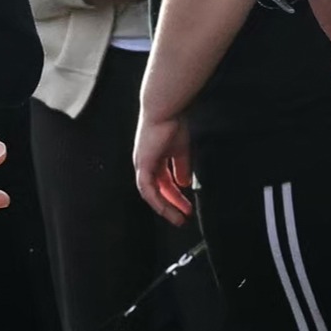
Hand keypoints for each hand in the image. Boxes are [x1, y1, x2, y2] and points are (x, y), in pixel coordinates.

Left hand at [132, 102, 193, 224]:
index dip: (175, 197)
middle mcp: (146, 164)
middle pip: (157, 191)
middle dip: (171, 206)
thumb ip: (181, 168)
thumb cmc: (173, 124)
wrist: (165, 111)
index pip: (164, 184)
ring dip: (164, 207)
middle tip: (182, 219)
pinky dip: (157, 200)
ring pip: (151, 194)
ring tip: (178, 218)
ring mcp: (142, 165)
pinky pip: (148, 189)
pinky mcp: (143, 165)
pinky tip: (168, 207)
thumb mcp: (180, 151)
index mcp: (155, 160)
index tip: (187, 208)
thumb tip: (184, 184)